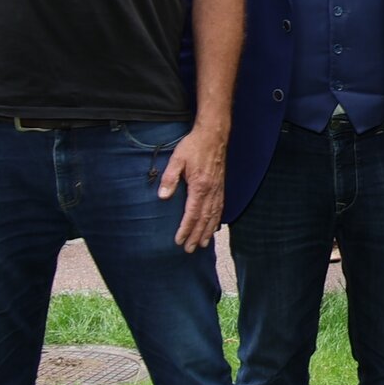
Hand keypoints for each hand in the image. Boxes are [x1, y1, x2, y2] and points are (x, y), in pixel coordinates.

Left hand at [160, 128, 226, 252]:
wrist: (213, 135)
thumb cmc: (194, 146)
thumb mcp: (177, 159)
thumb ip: (170, 178)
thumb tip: (163, 196)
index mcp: (200, 186)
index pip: (192, 214)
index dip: (186, 229)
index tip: (179, 241)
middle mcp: (211, 191)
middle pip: (204, 219)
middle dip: (197, 235)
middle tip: (190, 249)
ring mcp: (218, 189)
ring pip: (214, 215)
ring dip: (208, 231)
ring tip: (203, 244)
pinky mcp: (221, 186)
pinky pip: (220, 207)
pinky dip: (217, 220)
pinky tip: (214, 226)